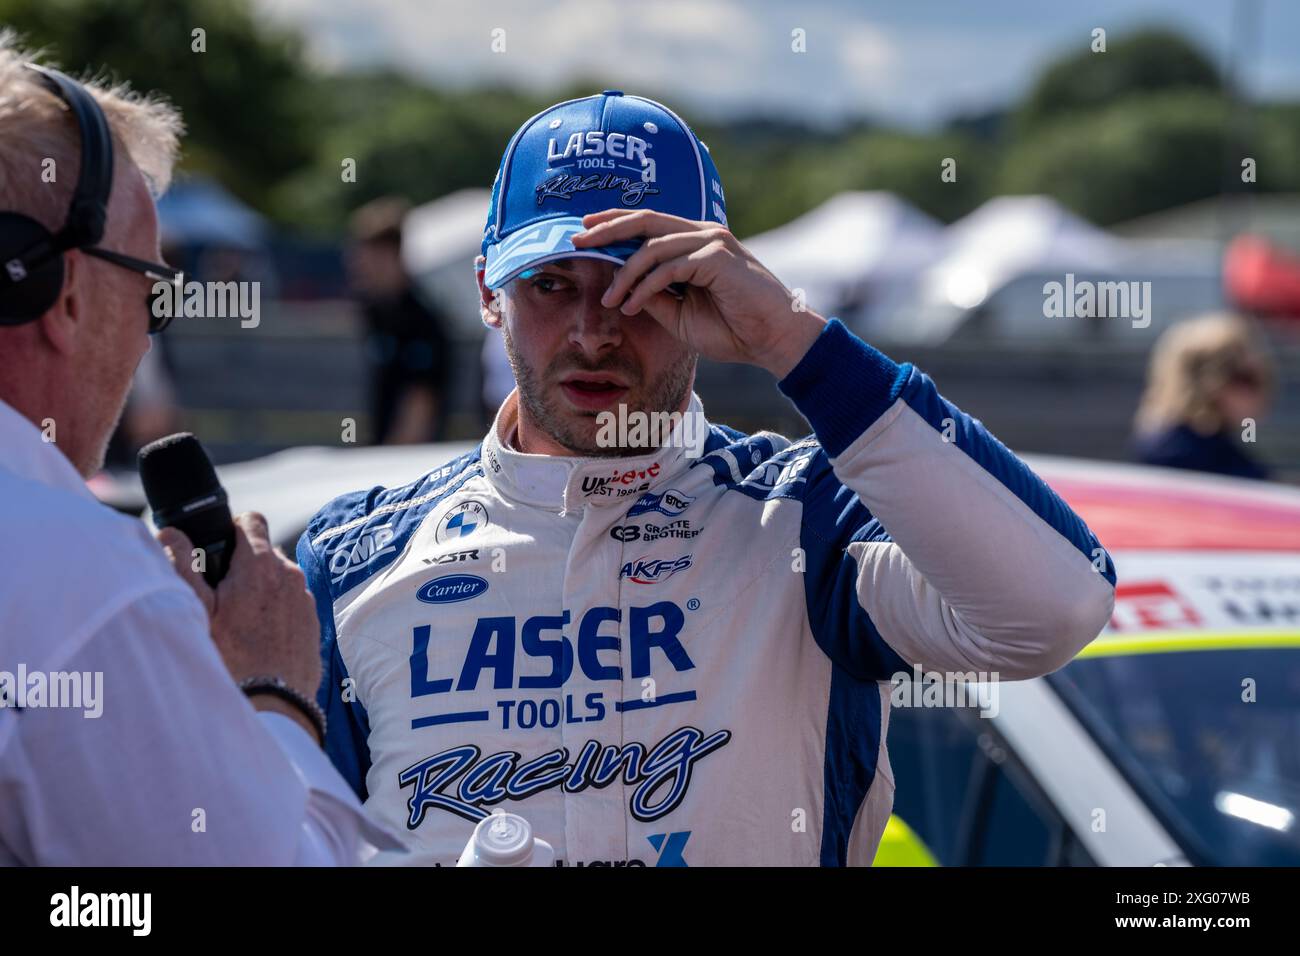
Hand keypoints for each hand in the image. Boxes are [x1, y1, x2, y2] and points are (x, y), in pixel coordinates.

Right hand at [158, 512, 321, 709]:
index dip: (230, 529)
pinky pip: (290, 603)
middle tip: (218, 595)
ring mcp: (304, 598)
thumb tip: (171, 533)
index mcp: (261, 565)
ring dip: (258, 590)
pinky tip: (256, 637)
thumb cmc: (230, 659)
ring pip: (277, 579)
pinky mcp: (312, 621)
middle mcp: (290, 575)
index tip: (216, 550)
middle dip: (241, 565)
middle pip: (262, 551)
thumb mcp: (196, 610)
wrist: (273, 706)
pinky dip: (274, 611)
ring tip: (236, 622)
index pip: (251, 520)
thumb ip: (182, 564)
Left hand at [572, 209, 826, 377]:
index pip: (649, 223)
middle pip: (646, 220)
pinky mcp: (717, 257)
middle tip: (577, 240)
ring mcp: (712, 242)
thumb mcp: (679, 315)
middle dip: (608, 228)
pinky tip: (632, 305)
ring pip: (653, 246)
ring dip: (625, 273)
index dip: (615, 224)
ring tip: (610, 299)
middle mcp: (703, 234)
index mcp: (695, 242)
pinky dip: (645, 286)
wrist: (773, 341)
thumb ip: (653, 296)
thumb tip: (621, 287)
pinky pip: (669, 267)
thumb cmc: (733, 329)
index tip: (585, 233)